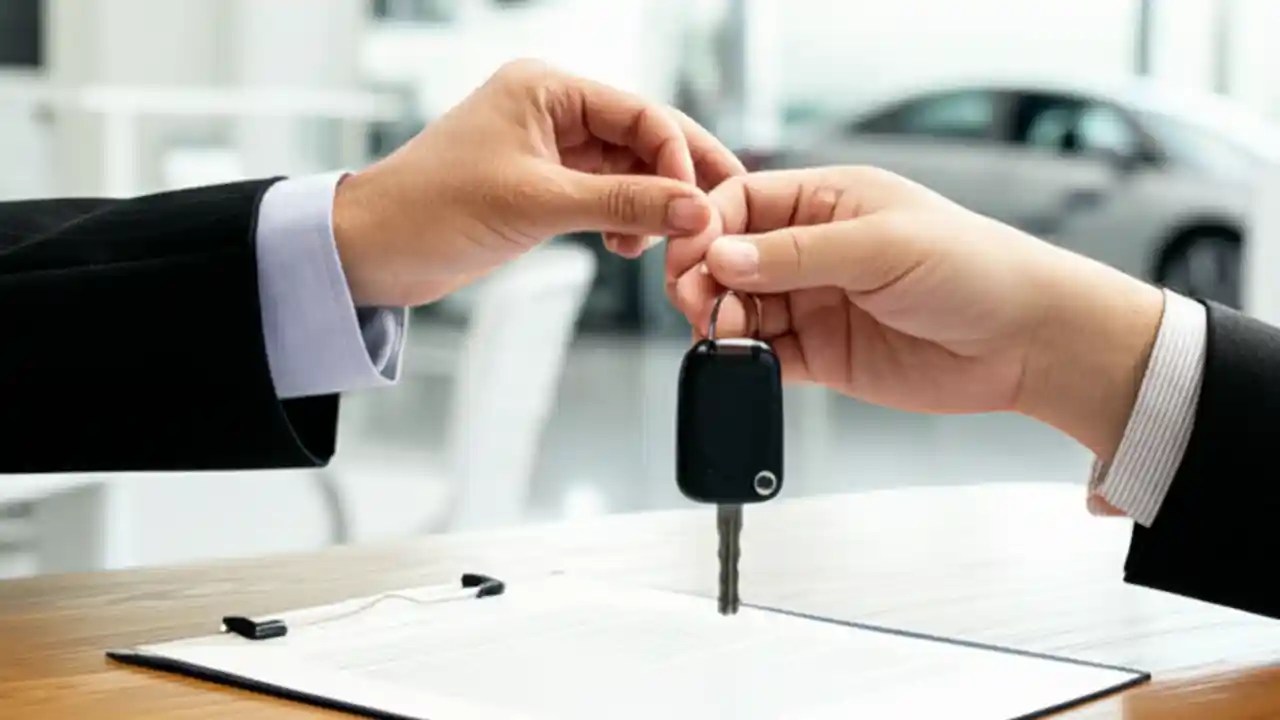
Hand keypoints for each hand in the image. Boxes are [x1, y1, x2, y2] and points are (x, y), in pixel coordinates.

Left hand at [333, 59, 744, 306]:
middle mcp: (551, 110)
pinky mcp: (543, 186)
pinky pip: (605, 196)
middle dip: (678, 179)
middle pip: (642, 137)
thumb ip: (622, 203)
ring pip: (627, 170)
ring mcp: (548, 149)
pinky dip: (625, 221)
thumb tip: (694, 207)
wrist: (372, 251)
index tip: (701, 203)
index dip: (678, 158)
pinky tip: (627, 247)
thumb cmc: (430, 210)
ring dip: (651, 205)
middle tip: (721, 213)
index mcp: (546, 88)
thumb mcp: (536, 204)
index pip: (639, 112)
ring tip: (662, 242)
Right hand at [666, 166, 1163, 461]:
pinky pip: (765, 356)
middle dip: (704, 276)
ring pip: (740, 308)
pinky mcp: (822, 355)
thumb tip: (722, 255)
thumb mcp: (881, 246)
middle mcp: (815, 251)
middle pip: (731, 258)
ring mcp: (816, 304)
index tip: (694, 254)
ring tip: (720, 333)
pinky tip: (740, 362)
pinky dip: (743, 362)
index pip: (745, 201)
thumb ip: (797, 253)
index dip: (710, 226)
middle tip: (695, 300)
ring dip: (719, 320)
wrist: (1026, 342)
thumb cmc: (976, 269)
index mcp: (829, 203)